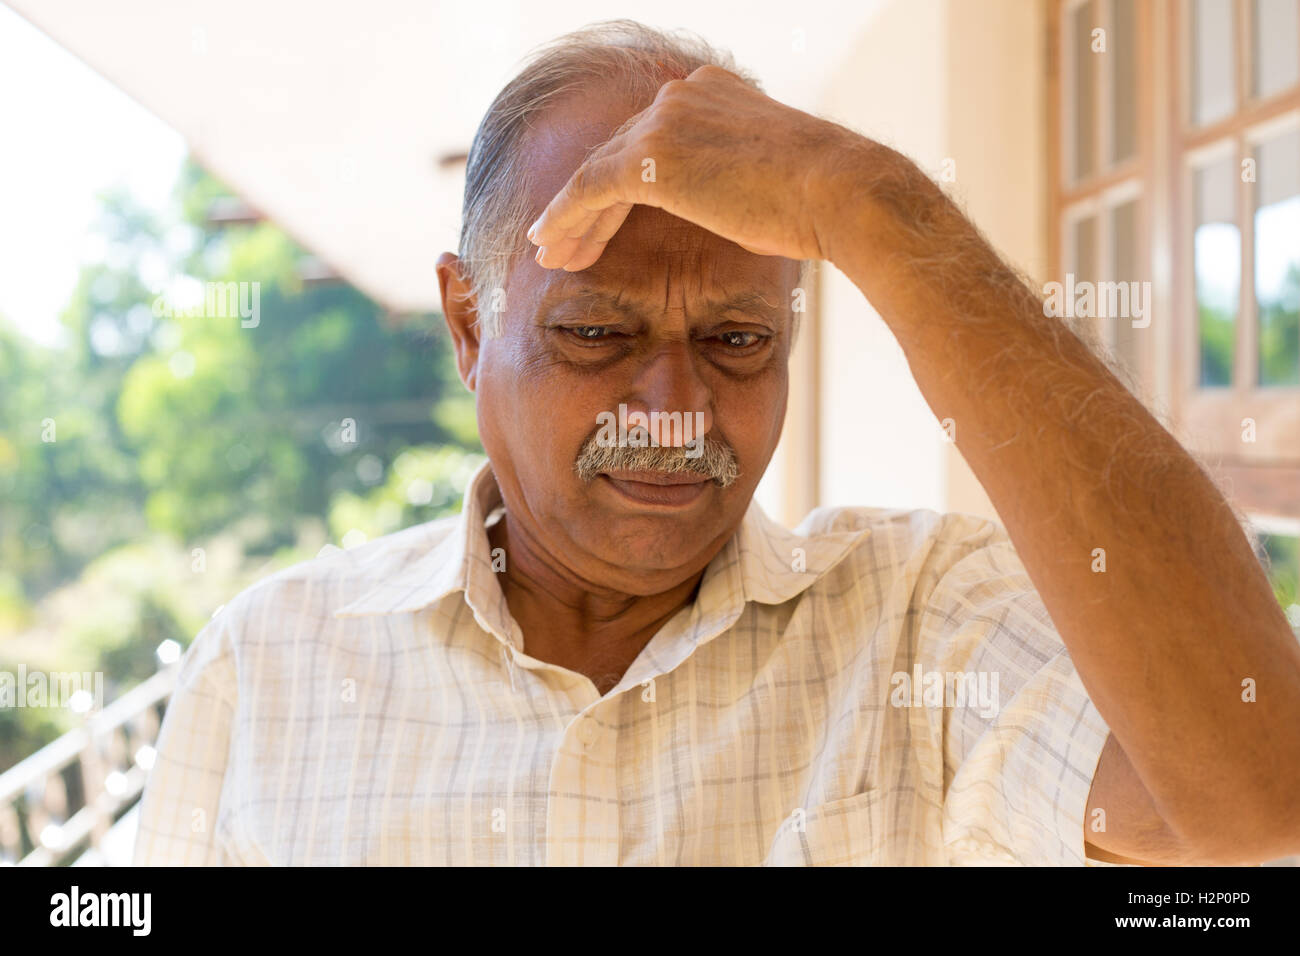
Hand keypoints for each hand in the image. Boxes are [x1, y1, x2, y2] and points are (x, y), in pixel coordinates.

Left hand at [526, 65, 859, 271]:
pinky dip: (564, 218)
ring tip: (551, 254)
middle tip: (563, 240)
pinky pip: (588, 190)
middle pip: (618, 152)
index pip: (651, 140)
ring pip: (598, 172)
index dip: (622, 183)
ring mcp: (664, 122)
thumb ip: (733, 182)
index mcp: (714, 93)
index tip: (607, 220)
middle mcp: (683, 96)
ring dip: (571, 217)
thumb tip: (731, 208)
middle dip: (588, 201)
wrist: (841, 192)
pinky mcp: (650, 157)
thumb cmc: (821, 204)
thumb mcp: (772, 180)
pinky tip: (548, 246)